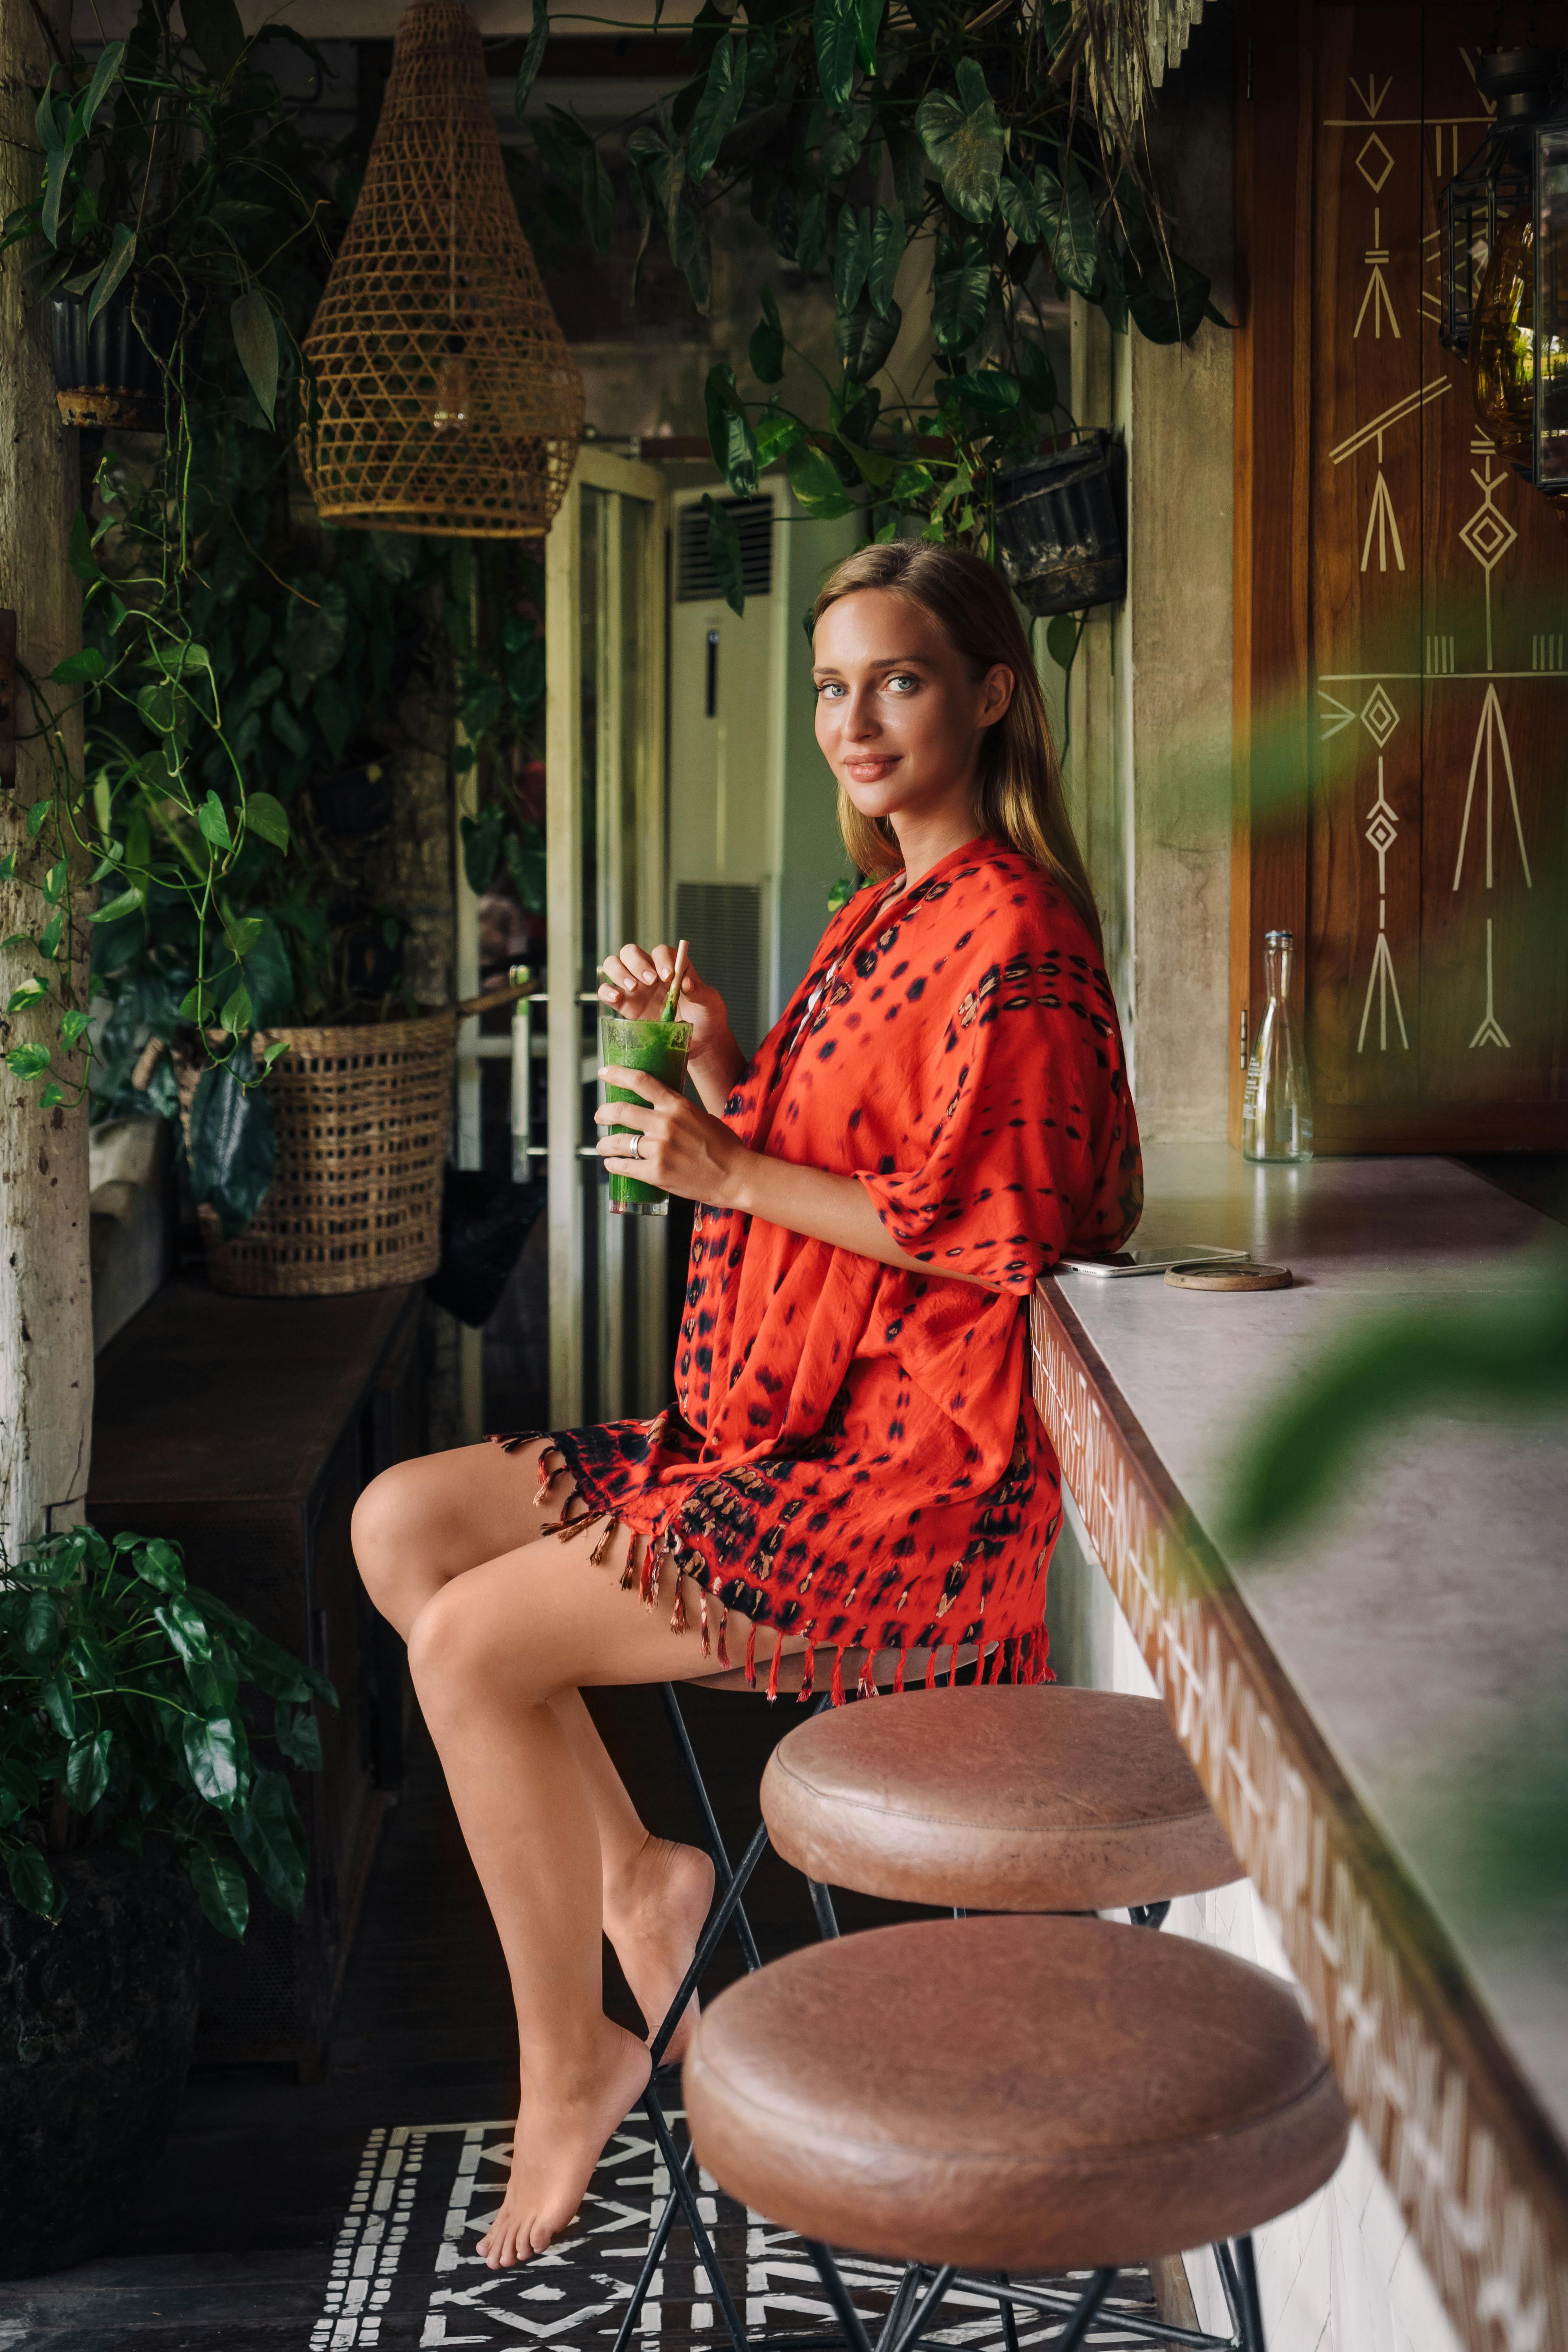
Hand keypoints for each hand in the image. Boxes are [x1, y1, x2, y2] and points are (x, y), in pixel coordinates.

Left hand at [594, 1067, 749, 1208]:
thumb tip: (658, 1109)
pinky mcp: (656, 1173)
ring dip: (604, 1144)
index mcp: (677, 1106)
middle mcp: (665, 1124)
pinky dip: (613, 1165)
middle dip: (603, 1113)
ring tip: (603, 1146)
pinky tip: (612, 1165)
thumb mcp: (701, 1117)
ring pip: (618, 1141)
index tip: (604, 1072)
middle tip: (600, 1117)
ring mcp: (660, 1149)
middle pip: (620, 1111)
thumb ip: (677, 1111)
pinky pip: (624, 1167)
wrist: (736, 1176)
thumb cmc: (724, 1147)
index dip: (617, 1074)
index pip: (640, 1082)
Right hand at [596, 941, 728, 1064]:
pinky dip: (607, 991)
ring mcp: (635, 987)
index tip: (668, 977)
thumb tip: (686, 983)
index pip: (661, 952)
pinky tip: (617, 998)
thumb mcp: (710, 1003)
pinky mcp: (624, 1004)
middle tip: (650, 982)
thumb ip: (699, 991)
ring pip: (614, 965)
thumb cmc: (705, 1017)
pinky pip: (606, 991)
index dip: (662, 960)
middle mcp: (650, 971)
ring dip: (620, 973)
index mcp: (672, 965)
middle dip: (637, 963)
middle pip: (631, 952)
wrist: (698, 1040)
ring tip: (634, 989)